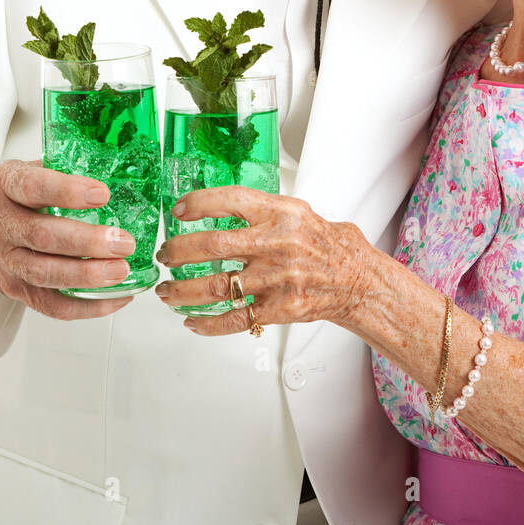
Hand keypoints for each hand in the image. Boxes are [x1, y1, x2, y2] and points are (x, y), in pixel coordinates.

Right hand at [0, 160, 135, 319]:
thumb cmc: (15, 196)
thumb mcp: (30, 170)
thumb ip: (65, 169)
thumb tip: (120, 171)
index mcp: (7, 187)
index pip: (33, 187)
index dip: (68, 191)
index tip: (103, 194)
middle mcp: (2, 225)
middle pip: (43, 236)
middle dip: (87, 241)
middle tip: (123, 242)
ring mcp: (7, 261)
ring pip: (46, 274)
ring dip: (87, 275)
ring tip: (121, 270)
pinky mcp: (17, 289)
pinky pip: (51, 305)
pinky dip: (87, 306)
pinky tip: (116, 297)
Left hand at [154, 188, 372, 334]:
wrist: (358, 280)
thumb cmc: (328, 245)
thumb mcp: (300, 212)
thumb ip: (264, 210)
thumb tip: (223, 206)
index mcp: (281, 214)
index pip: (231, 200)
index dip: (199, 203)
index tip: (179, 210)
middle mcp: (276, 243)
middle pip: (213, 245)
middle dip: (179, 251)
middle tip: (165, 256)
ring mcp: (277, 278)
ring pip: (216, 287)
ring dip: (183, 291)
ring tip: (167, 292)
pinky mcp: (279, 309)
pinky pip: (234, 319)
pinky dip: (207, 324)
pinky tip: (193, 322)